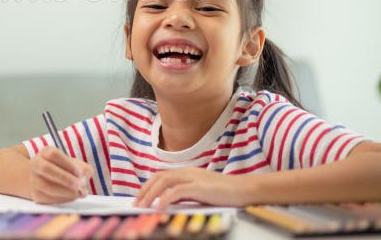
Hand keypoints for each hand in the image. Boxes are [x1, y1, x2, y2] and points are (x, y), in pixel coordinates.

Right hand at [29, 147, 92, 203]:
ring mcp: (33, 180)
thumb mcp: (73, 164)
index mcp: (45, 153)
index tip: (81, 173)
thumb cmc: (63, 170)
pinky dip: (63, 199)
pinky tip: (72, 197)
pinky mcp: (36, 195)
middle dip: (65, 178)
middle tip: (80, 185)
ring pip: (46, 186)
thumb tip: (85, 175)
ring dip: (65, 191)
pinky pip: (48, 199)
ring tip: (80, 193)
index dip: (68, 164)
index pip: (54, 155)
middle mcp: (36, 164)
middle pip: (46, 168)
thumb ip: (83, 168)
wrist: (43, 180)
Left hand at [133, 167, 249, 208]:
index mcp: (187, 172)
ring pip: (164, 182)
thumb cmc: (225, 193)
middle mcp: (188, 172)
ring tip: (142, 206)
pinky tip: (159, 207)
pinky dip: (165, 198)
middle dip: (145, 190)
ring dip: (150, 194)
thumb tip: (168, 202)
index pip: (161, 175)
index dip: (148, 185)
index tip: (140, 197)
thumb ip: (186, 193)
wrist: (244, 190)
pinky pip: (177, 191)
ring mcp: (193, 177)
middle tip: (136, 203)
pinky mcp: (199, 186)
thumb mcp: (201, 191)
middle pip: (159, 177)